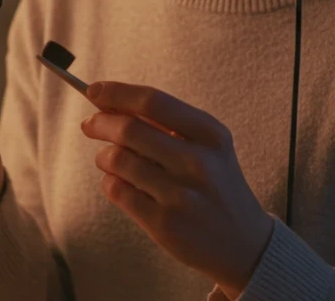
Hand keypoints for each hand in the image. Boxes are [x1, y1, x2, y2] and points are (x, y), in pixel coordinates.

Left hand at [80, 81, 274, 297]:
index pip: (153, 102)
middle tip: (90, 124)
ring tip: (107, 158)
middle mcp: (198, 162)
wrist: (244, 243)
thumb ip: (166, 124)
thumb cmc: (215, 184)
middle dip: (100, 122)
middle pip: (129, 129)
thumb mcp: (207, 146)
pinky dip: (110, 181)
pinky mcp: (164, 224)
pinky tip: (119, 182)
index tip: (94, 90)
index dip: (117, 93)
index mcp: (210, 134)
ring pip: (118, 160)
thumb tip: (111, 102)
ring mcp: (181, 195)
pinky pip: (117, 190)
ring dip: (103, 155)